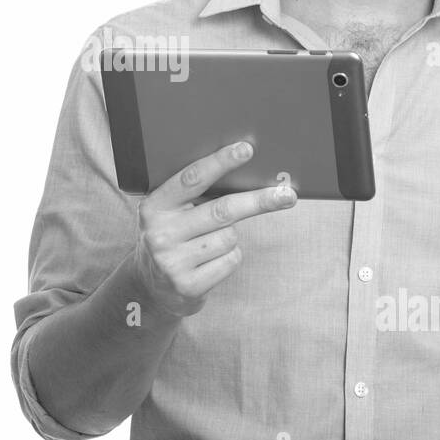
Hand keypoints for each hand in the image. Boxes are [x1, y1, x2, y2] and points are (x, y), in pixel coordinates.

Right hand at [133, 141, 296, 317]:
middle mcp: (160, 233)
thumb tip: (244, 170)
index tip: (246, 150)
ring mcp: (172, 262)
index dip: (221, 162)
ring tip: (209, 243)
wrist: (152, 289)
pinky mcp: (188, 285)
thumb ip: (194, 195)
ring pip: (230, 237)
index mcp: (154, 207)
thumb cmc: (173, 239)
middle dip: (258, 201)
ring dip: (231, 236)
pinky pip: (231, 260)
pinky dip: (230, 257)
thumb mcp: (170, 213)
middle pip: (222, 210)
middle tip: (287, 194)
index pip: (192, 179)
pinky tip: (210, 262)